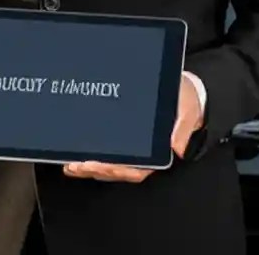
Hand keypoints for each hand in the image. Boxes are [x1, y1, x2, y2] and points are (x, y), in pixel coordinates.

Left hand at [64, 74, 204, 181]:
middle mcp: (142, 154)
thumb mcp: (188, 111)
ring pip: (108, 164)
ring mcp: (130, 148)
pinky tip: (72, 155)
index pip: (136, 169)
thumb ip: (182, 129)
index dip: (117, 170)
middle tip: (76, 166)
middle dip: (95, 170)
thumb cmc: (185, 101)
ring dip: (88, 167)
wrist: (183, 88)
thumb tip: (176, 148)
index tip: (100, 165)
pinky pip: (104, 150)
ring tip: (70, 165)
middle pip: (117, 169)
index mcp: (157, 152)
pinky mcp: (121, 138)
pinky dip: (88, 155)